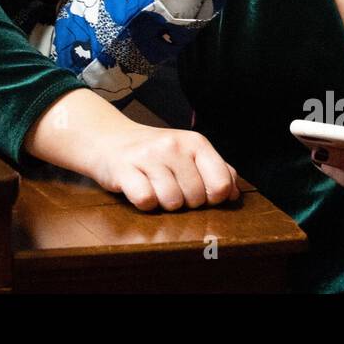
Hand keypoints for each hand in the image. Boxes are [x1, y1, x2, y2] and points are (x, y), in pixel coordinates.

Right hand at [24, 88, 240, 211]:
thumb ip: (217, 170)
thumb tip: (233, 194)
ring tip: (155, 189)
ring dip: (164, 203)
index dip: (213, 198)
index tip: (202, 194)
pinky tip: (139, 190)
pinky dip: (143, 203)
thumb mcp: (189, 153)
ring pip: (171, 201)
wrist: (109, 139)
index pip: (220, 183)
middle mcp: (173, 146)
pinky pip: (145, 200)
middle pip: (195, 198)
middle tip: (171, 187)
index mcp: (195, 142)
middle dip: (185, 202)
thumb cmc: (156, 153)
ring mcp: (147, 156)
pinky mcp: (124, 169)